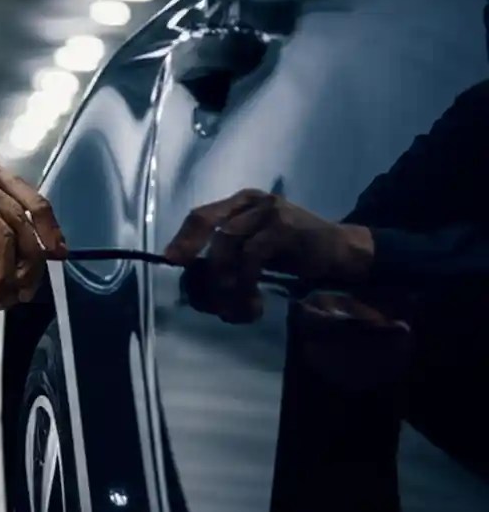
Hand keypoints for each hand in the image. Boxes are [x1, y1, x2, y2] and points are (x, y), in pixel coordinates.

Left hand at [165, 189, 374, 322]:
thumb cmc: (291, 251)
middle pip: (209, 225)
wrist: (340, 250)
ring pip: (227, 244)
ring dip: (223, 282)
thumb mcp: (255, 247)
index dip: (183, 238)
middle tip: (199, 292)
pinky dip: (245, 284)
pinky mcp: (284, 228)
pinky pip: (251, 258)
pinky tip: (252, 305)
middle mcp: (251, 201)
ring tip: (230, 311)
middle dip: (197, 260)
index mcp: (240, 203)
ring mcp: (268, 211)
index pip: (201, 215)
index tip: (170, 261)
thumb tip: (190, 273)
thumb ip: (228, 252)